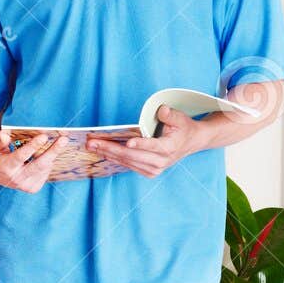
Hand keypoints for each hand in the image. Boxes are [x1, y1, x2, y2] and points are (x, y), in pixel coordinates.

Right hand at [0, 130, 60, 192]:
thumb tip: (6, 136)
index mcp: (4, 167)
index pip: (21, 156)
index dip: (33, 146)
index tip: (44, 136)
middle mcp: (15, 179)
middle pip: (39, 165)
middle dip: (53, 151)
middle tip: (64, 139)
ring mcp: (25, 185)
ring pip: (44, 168)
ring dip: (52, 154)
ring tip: (59, 142)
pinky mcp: (32, 188)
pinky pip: (45, 173)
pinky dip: (48, 162)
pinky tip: (44, 155)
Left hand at [85, 107, 203, 177]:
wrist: (191, 142)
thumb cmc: (183, 128)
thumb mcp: (181, 118)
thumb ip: (170, 115)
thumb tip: (161, 110)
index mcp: (169, 148)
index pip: (152, 146)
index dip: (140, 144)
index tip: (127, 142)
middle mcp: (161, 161)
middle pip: (132, 155)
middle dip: (110, 148)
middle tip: (93, 142)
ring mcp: (154, 168)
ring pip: (127, 161)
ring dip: (107, 153)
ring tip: (92, 146)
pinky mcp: (149, 172)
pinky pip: (128, 165)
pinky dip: (114, 158)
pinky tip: (101, 151)